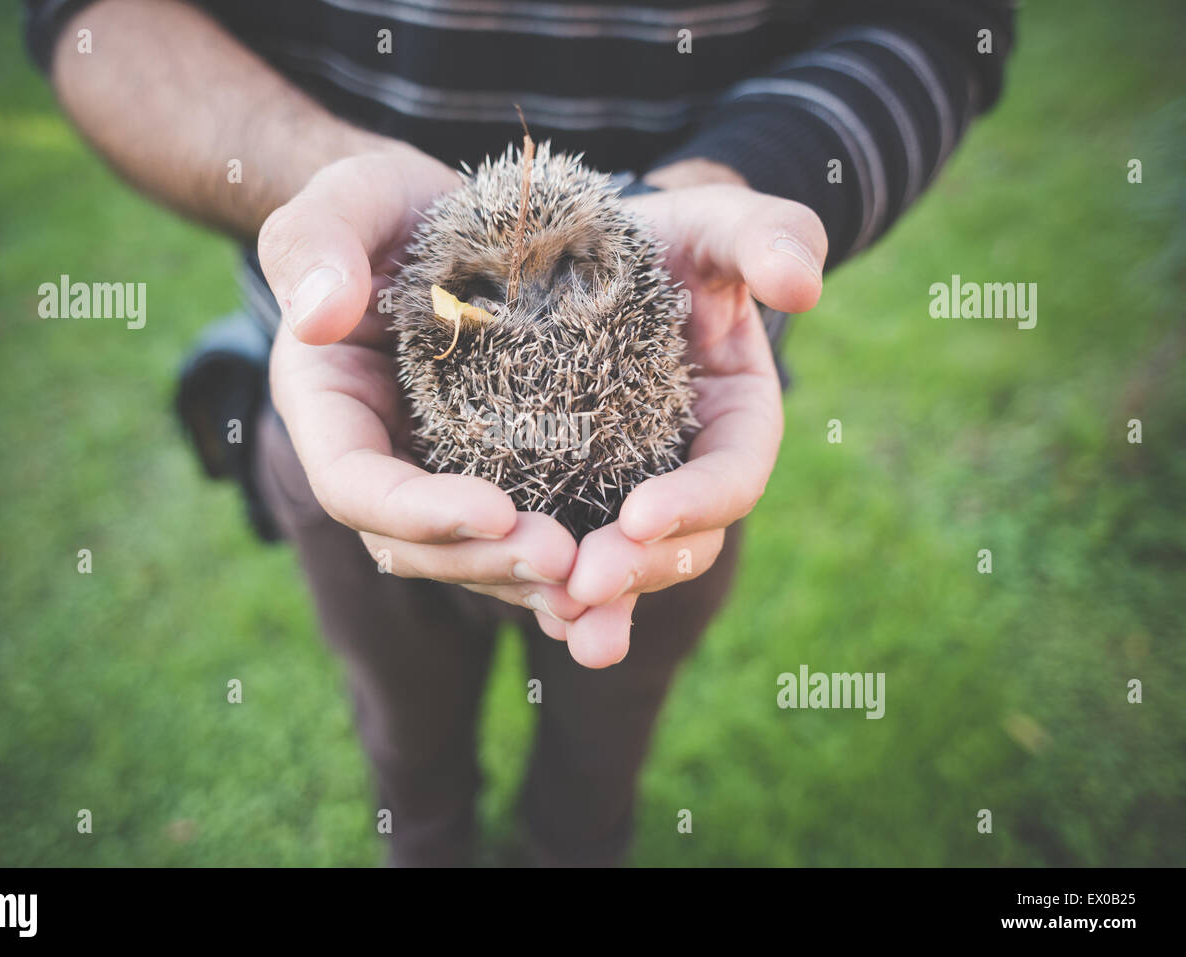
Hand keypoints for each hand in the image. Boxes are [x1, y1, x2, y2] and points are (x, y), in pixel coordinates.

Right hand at [259, 148, 585, 623]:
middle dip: (485, 560)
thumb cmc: (391, 204)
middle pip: (413, 542)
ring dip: (528, 581)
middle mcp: (374, 456)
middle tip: (565, 560)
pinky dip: (559, 563)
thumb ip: (316, 241)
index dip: (418, 511)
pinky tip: (617, 580)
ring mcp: (431, 473)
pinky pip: (515, 535)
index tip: (497, 511)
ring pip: (468, 555)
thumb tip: (315, 318)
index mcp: (328, 405)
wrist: (446, 221)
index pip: (353, 484)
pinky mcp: (488, 474)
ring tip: (600, 586)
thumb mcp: (353, 197)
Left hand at [545, 184, 827, 667]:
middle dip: (637, 568)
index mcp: (736, 422)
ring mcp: (628, 494)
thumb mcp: (717, 225)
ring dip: (593, 601)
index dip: (695, 502)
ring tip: (562, 620)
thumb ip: (769, 237)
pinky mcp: (571, 502)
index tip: (640, 513)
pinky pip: (564, 555)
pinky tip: (520, 605)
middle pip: (677, 542)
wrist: (597, 255)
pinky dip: (546, 589)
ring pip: (621, 566)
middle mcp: (689, 473)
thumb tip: (803, 283)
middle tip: (584, 583)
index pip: (731, 476)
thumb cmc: (666, 239)